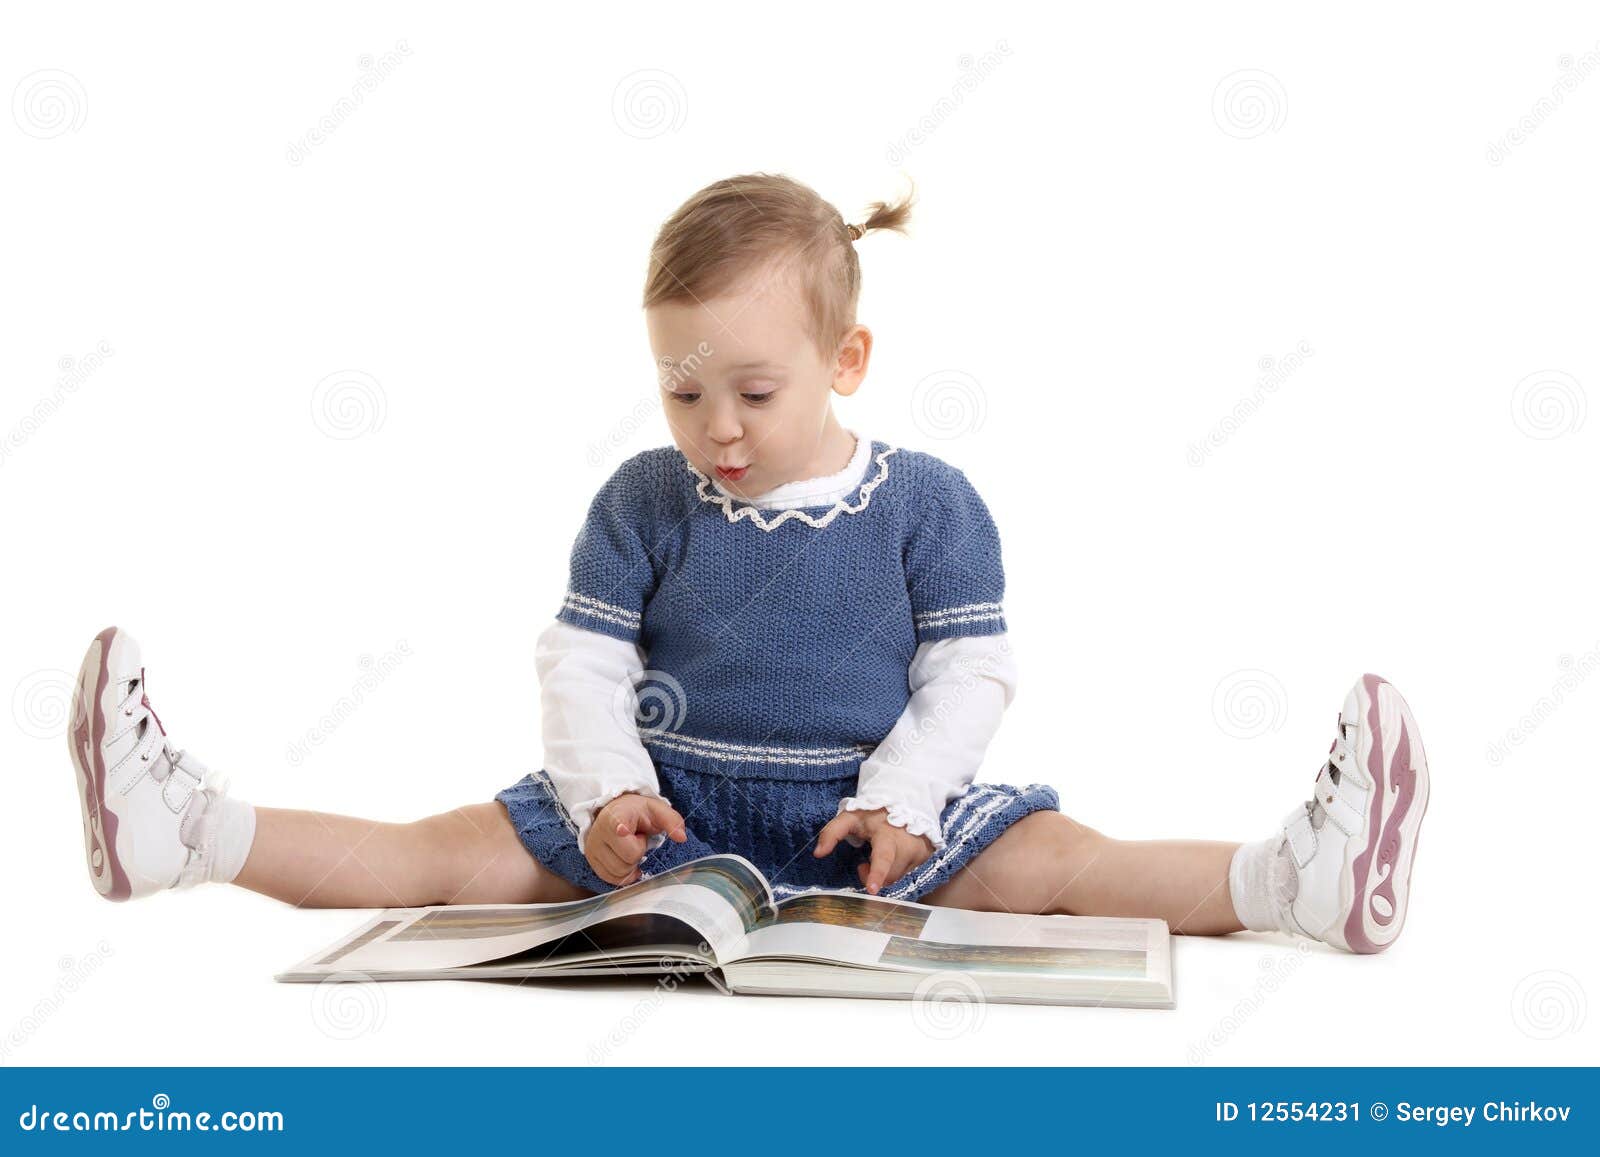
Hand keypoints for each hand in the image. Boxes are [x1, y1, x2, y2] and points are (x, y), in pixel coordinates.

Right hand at [587, 793, 687, 885]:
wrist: (613, 810)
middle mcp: (599, 833)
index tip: (623, 830)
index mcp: (616, 817)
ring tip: (628, 847)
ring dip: (630, 864)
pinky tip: (624, 859)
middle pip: (627, 860)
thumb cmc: (636, 812)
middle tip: (636, 839)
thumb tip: (681, 837)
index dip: (624, 833)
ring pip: (618, 873)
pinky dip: (622, 873)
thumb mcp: (656, 809)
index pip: (619, 830)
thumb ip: (671, 820)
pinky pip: (611, 879)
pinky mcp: (591, 861)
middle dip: (637, 853)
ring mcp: (592, 848)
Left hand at [813, 808, 934, 894]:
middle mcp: (908, 845)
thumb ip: (831, 833)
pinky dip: (897, 870)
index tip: (873, 889)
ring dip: (885, 873)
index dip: (877, 874)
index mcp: (888, 835)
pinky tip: (894, 856)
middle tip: (863, 864)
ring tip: (879, 857)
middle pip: (889, 876)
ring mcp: (920, 852)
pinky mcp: (927, 857)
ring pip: (899, 878)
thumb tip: (817, 853)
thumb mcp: (850, 818)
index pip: (883, 858)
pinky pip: (908, 874)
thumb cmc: (873, 814)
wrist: (904, 803)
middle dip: (873, 876)